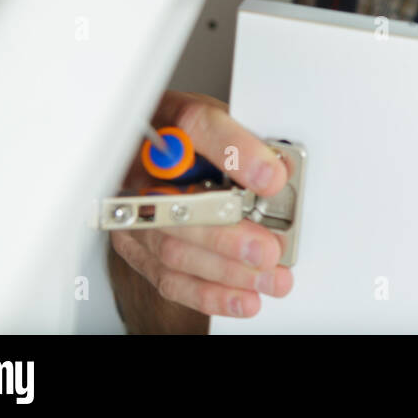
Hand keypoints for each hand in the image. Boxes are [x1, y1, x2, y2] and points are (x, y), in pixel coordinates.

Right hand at [109, 89, 293, 319]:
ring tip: (266, 277)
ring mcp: (136, 209)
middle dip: (228, 235)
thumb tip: (282, 171)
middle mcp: (145, 165)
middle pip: (179, 203)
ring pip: (174, 248)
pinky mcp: (136, 246)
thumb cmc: (196, 135)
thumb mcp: (226, 120)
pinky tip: (242, 297)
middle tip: (267, 249)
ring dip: (227, 271)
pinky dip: (210, 293)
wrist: (156, 149)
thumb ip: (251, 143)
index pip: (197, 127)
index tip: (272, 177)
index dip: (236, 152)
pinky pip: (170, 278)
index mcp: (171, 120)